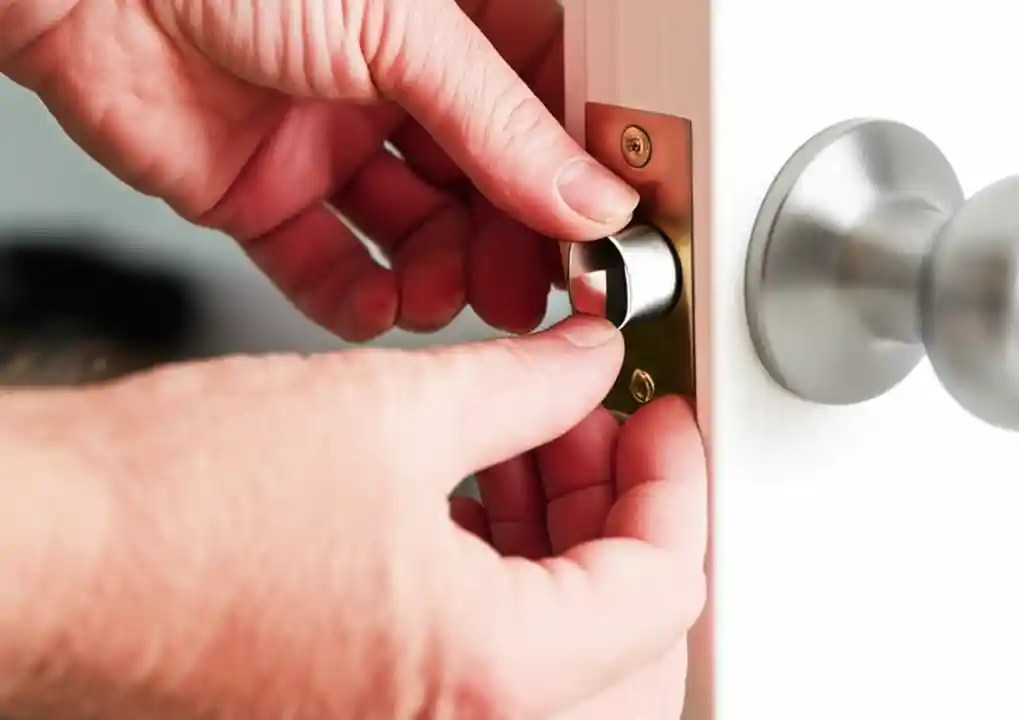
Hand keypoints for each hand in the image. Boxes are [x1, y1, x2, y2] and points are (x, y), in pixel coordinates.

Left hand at [0, 0, 638, 338]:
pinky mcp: (265, 195)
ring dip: (444, 277)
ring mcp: (333, 142)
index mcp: (451, 24)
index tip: (608, 234)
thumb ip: (503, 125)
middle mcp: (397, 85)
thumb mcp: (405, 29)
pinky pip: (327, 266)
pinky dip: (357, 301)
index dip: (578, 176)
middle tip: (537, 286)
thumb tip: (591, 199)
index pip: (545, 110)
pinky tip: (381, 310)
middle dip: (513, 242)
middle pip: (488, 186)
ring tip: (450, 295)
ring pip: (419, 234)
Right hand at [0, 318, 707, 718]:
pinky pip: (484, 664)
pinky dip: (504, 579)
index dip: (672, 479)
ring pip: (559, 654)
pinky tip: (474, 493)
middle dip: (620, 513)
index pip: (661, 587)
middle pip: (626, 638)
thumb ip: (531, 385)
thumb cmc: (172, 513)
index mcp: (492, 680)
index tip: (657, 416)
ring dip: (564, 540)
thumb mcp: (396, 410)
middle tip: (595, 424)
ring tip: (529, 442)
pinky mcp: (368, 712)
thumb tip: (591, 365)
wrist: (48, 555)